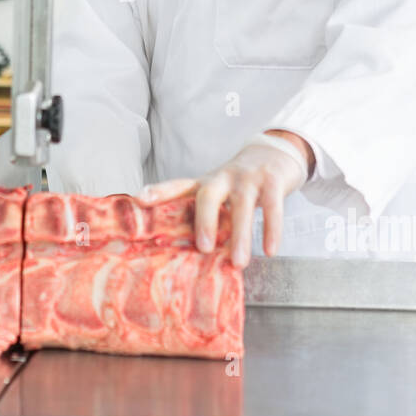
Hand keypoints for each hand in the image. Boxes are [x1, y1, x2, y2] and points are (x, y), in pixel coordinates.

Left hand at [138, 131, 313, 266]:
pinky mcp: (272, 181)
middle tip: (203, 248)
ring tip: (239, 262)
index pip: (178, 186)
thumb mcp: (220, 191)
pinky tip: (270, 250)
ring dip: (241, 235)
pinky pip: (272, 206)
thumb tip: (192, 255)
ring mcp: (248, 178)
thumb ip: (207, 216)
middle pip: (208, 195)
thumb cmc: (241, 182)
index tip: (140, 200)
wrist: (275, 152)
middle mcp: (223, 177)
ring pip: (242, 206)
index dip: (159, 192)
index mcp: (206, 182)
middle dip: (204, 221)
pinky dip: (271, 229)